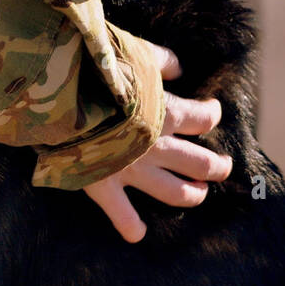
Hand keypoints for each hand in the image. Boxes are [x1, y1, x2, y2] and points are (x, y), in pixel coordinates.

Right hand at [82, 43, 231, 242]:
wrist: (60, 94)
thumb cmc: (100, 69)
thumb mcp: (137, 53)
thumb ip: (162, 61)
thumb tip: (180, 68)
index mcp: (166, 113)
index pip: (202, 118)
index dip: (212, 114)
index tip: (213, 110)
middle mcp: (156, 146)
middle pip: (200, 163)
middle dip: (217, 167)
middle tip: (224, 168)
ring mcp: (132, 169)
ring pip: (174, 192)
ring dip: (192, 195)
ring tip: (199, 194)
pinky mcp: (105, 184)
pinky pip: (122, 213)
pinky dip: (130, 226)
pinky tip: (138, 233)